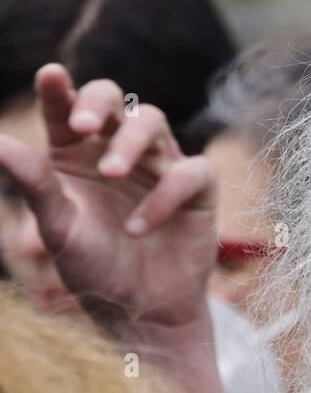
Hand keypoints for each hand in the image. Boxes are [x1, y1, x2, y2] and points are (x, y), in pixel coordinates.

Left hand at [0, 63, 216, 330]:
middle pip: (113, 98)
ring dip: (129, 143)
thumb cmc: (96, 270)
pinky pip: (189, 172)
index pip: (65, 105)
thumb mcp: (58, 228)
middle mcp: (118, 150)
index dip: (58, 89)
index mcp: (77, 152)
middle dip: (98, 103)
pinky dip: (165, 194)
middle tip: (81, 126)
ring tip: (111, 175)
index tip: (51, 78)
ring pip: (152, 122)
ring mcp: (159, 165)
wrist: (143, 314)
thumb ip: (32, 183)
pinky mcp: (195, 190)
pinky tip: (139, 227)